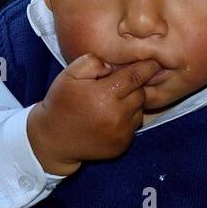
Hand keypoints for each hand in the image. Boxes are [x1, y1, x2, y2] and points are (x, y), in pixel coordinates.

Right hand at [27, 54, 161, 175]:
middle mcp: (117, 116)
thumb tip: (114, 66)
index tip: (154, 61)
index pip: (136, 76)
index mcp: (105, 95)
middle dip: (135, 86)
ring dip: (132, 104)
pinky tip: (110, 117)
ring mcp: (121, 133)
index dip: (148, 67)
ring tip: (112, 102)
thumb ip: (93, 62)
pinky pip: (133, 126)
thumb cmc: (61, 102)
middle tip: (119, 84)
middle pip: (141, 93)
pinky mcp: (121, 146)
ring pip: (140, 110)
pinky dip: (127, 119)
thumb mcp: (70, 74)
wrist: (53, 139)